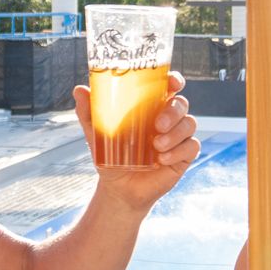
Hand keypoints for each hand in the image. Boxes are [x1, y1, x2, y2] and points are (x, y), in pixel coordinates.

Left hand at [73, 71, 200, 207]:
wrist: (119, 189)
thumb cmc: (110, 156)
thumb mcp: (96, 134)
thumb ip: (89, 112)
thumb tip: (79, 89)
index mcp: (150, 107)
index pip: (169, 86)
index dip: (174, 80)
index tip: (171, 83)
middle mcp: (168, 118)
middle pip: (182, 103)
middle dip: (173, 111)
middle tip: (157, 125)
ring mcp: (178, 137)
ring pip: (190, 124)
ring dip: (175, 134)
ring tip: (156, 147)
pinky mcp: (183, 156)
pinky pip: (192, 146)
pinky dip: (178, 151)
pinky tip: (162, 160)